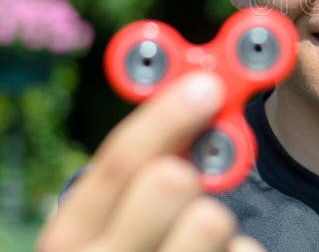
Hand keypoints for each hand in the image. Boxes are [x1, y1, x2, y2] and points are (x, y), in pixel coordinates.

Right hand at [36, 73, 266, 251]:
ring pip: (212, 218)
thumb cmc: (134, 245)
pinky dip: (239, 250)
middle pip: (170, 182)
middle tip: (193, 181)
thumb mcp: (112, 213)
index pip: (119, 162)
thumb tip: (201, 88)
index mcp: (69, 235)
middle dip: (192, 172)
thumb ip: (144, 158)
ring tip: (199, 239)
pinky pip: (245, 250)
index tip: (209, 86)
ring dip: (219, 218)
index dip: (168, 115)